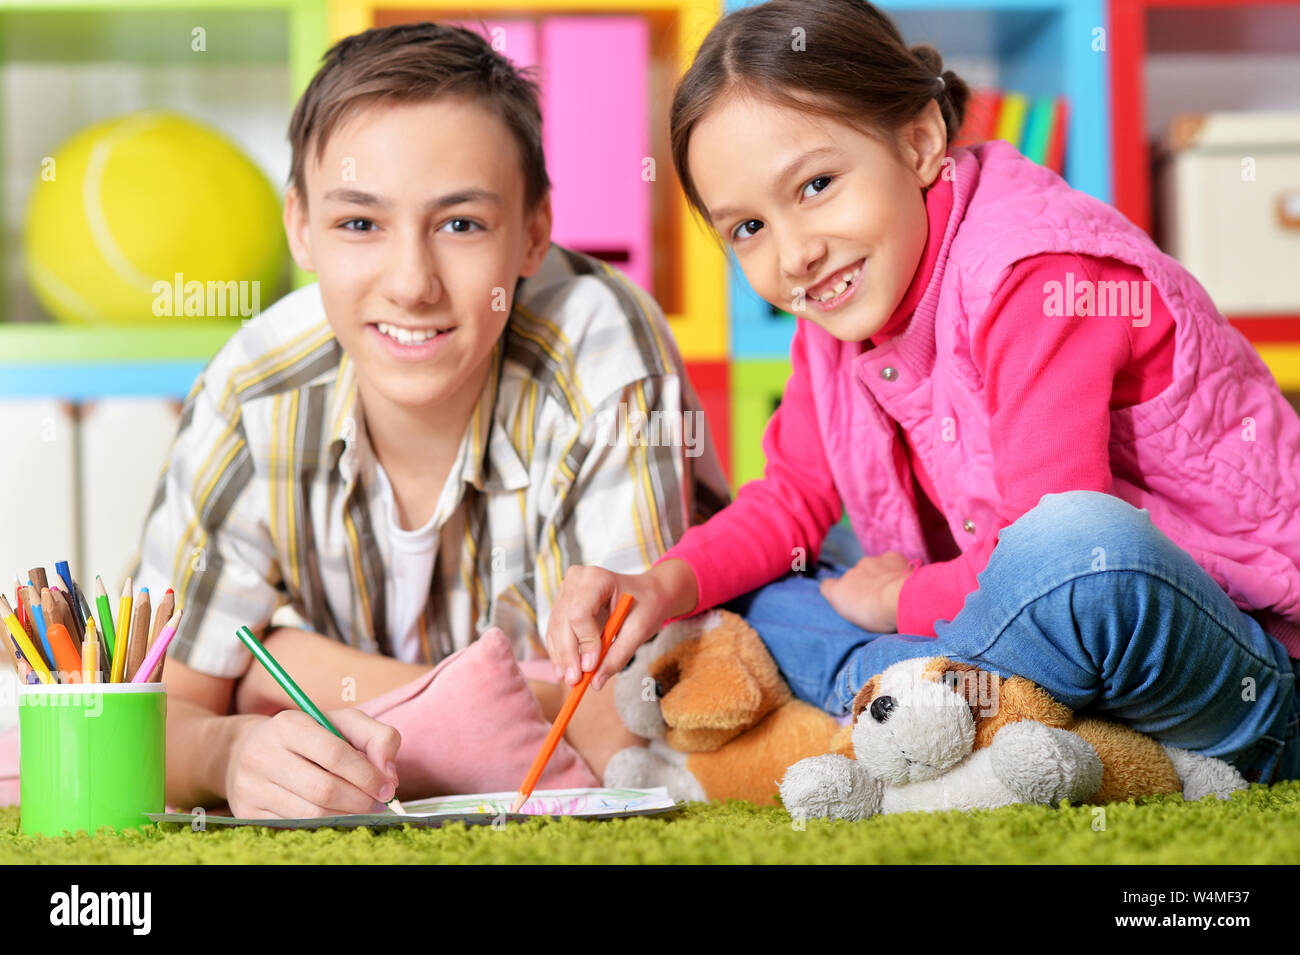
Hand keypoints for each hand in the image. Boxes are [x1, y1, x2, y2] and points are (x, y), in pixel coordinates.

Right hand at [224, 708, 400, 818]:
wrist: (248, 749)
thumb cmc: (309, 735)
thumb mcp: (343, 722)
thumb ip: (378, 738)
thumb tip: (389, 776)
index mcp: (288, 724)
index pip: (335, 754)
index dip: (367, 775)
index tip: (387, 788)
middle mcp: (263, 754)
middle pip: (324, 789)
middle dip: (360, 801)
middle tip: (379, 804)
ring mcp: (251, 786)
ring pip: (311, 813)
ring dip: (346, 815)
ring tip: (362, 809)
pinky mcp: (247, 812)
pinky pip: (296, 826)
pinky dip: (325, 824)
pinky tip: (337, 814)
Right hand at [545, 559, 697, 691]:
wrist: (648, 593)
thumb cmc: (646, 605)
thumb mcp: (640, 630)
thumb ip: (618, 655)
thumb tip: (595, 682)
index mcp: (597, 578)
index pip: (580, 613)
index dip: (584, 642)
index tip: (590, 667)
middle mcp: (576, 580)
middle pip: (563, 622)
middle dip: (568, 654)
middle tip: (575, 681)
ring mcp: (567, 590)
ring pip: (556, 628)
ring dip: (561, 656)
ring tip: (570, 680)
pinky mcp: (563, 603)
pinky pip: (556, 630)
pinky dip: (561, 651)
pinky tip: (565, 670)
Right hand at [819, 551, 912, 632]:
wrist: (899, 600)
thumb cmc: (876, 615)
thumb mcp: (855, 619)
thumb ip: (849, 606)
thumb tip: (854, 601)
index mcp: (838, 590)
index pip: (827, 585)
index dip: (839, 591)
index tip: (851, 600)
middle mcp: (850, 572)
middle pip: (854, 576)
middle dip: (864, 584)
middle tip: (877, 598)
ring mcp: (869, 562)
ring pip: (872, 567)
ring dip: (879, 575)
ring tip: (893, 590)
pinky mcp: (889, 556)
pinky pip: (889, 560)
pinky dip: (894, 567)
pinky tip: (902, 578)